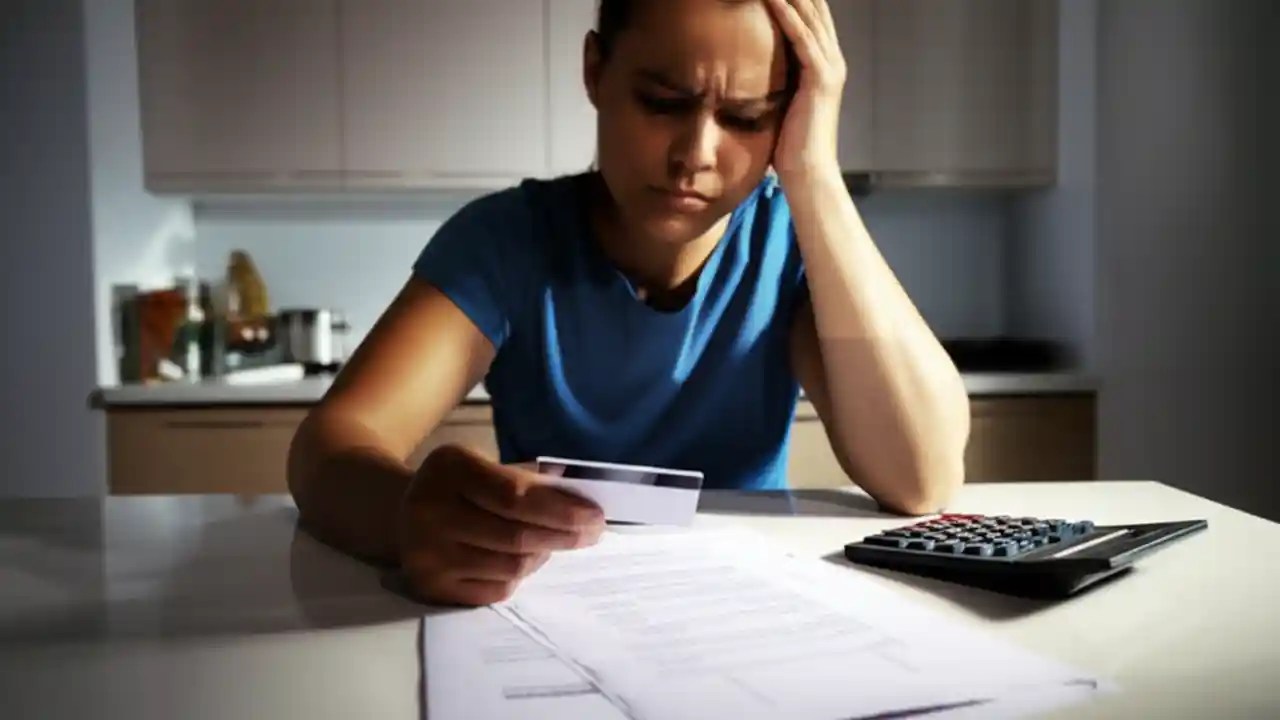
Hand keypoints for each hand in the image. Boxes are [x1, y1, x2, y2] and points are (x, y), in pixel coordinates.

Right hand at [398, 444, 605, 605]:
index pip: (515, 496)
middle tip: (592, 534)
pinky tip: (523, 559)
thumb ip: (528, 479)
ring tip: (553, 543)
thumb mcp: (484, 465)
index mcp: (449, 467)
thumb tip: (580, 498)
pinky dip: (519, 576)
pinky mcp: (430, 587)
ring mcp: (427, 553)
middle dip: (563, 536)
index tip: (595, 516)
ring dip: (542, 555)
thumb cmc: (458, 487)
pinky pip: (496, 591)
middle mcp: (430, 510)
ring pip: (510, 567)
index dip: (561, 510)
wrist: (397, 513)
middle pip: (516, 536)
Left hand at [764, 0, 846, 183]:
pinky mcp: (820, 78)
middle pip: (814, 8)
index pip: (811, 17)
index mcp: (824, 63)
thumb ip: (775, 82)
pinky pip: (802, 37)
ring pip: (809, 16)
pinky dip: (787, 15)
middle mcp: (832, 59)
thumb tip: (749, 72)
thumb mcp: (781, 102)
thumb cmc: (790, 144)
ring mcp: (830, 67)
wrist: (808, 172)